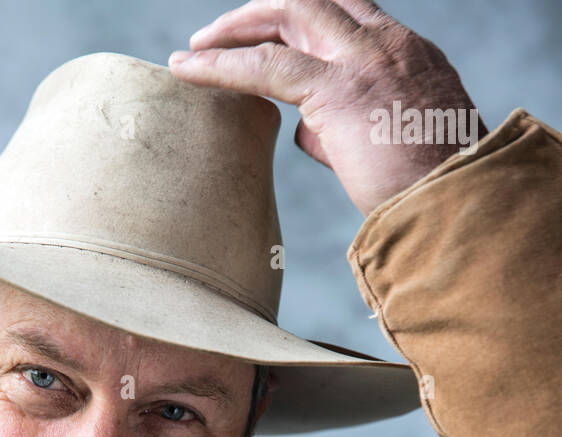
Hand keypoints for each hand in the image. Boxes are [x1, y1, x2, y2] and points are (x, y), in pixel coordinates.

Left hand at [169, 0, 487, 216]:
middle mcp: (387, 43)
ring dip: (235, 28)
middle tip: (220, 34)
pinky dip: (220, 66)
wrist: (458, 207)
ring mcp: (364, 61)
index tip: (270, 36)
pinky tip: (187, 70)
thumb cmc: (432, 192)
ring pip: (287, 15)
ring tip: (194, 50)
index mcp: (407, 54)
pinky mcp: (337, 93)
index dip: (303, 21)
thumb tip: (307, 132)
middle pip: (313, 1)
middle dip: (263, 12)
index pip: (347, 15)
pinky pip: (264, 66)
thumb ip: (347, 128)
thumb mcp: (396, 145)